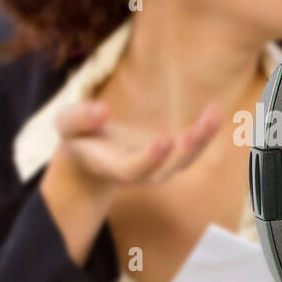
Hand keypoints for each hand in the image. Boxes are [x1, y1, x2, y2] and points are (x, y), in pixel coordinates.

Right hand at [50, 97, 222, 189]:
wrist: (91, 149)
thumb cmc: (78, 135)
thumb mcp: (67, 124)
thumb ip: (80, 119)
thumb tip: (101, 110)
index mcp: (112, 167)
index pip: (132, 171)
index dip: (148, 159)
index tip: (161, 140)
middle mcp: (139, 172)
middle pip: (164, 171)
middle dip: (181, 154)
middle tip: (194, 133)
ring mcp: (157, 165)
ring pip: (184, 161)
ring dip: (201, 141)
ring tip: (213, 116)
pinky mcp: (170, 152)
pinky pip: (192, 146)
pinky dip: (205, 130)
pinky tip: (215, 110)